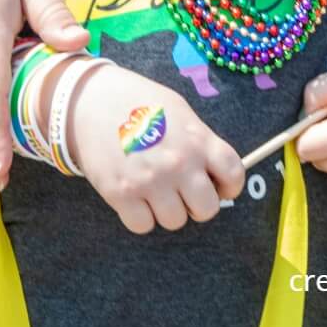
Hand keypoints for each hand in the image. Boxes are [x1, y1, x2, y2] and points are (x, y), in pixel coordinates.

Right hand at [71, 65, 243, 232]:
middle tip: (185, 192)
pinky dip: (140, 217)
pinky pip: (142, 226)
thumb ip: (200, 142)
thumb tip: (213, 173)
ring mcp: (149, 181)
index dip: (230, 185)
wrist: (92, 100)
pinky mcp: (120, 195)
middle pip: (207, 209)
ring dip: (168, 210)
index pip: (234, 174)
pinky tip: (136, 197)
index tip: (220, 186)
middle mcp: (178, 163)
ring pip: (175, 221)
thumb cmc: (140, 103)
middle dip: (199, 204)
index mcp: (198, 140)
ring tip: (156, 190)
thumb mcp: (180, 112)